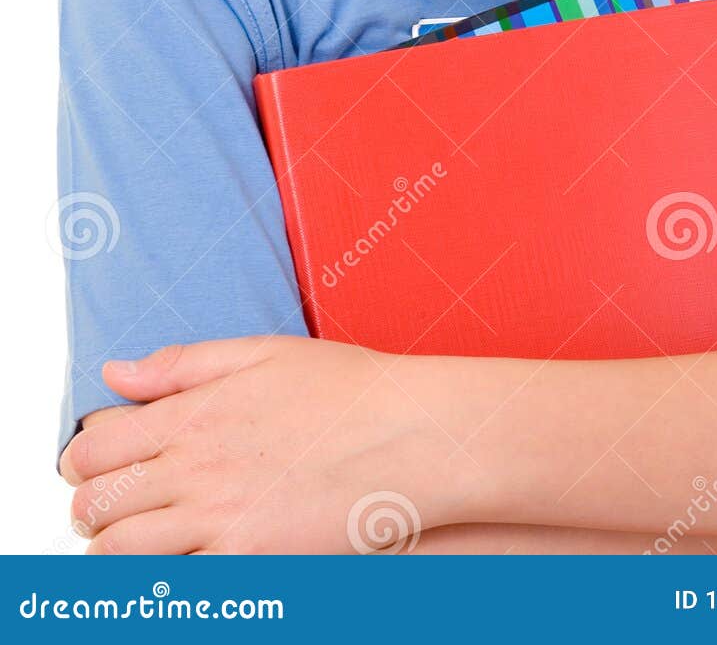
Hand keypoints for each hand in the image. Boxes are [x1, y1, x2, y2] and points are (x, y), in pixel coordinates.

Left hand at [59, 336, 479, 554]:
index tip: (94, 468)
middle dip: (91, 510)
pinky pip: (175, 587)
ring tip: (137, 544)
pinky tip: (181, 568)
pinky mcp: (248, 562)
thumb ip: (181, 364)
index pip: (94, 448)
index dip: (81, 464)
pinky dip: (163, 582)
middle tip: (110, 511)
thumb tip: (117, 374)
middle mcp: (195, 466)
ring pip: (120, 553)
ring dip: (116, 551)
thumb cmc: (348, 391)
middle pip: (96, 504)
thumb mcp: (261, 352)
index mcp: (193, 412)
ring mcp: (219, 519)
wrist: (412, 436)